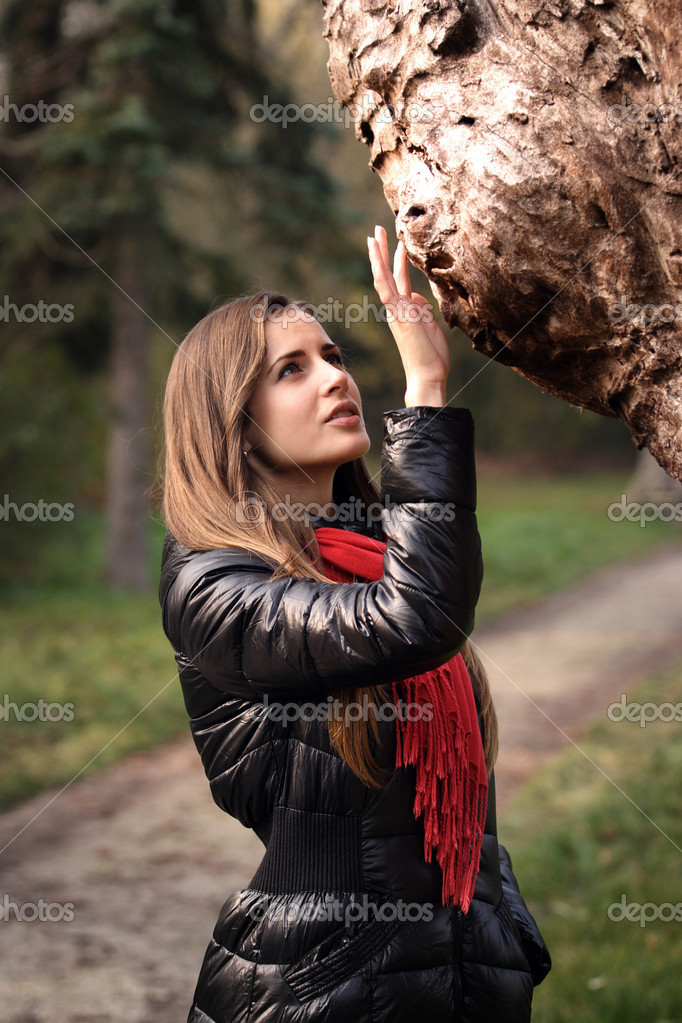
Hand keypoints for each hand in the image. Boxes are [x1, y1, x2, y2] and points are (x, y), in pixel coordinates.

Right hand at [367, 225, 449, 404]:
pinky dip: (379, 267)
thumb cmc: (431, 357)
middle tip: (378, 230)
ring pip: (383, 276)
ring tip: (375, 233)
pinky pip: (385, 285)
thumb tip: (417, 296)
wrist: (427, 376)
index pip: (400, 281)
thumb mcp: (432, 326)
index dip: (398, 262)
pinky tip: (376, 252)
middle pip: (387, 274)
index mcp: (405, 311)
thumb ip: (424, 309)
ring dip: (379, 254)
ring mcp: (395, 310)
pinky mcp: (397, 312)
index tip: (399, 245)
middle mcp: (396, 308)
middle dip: (383, 252)